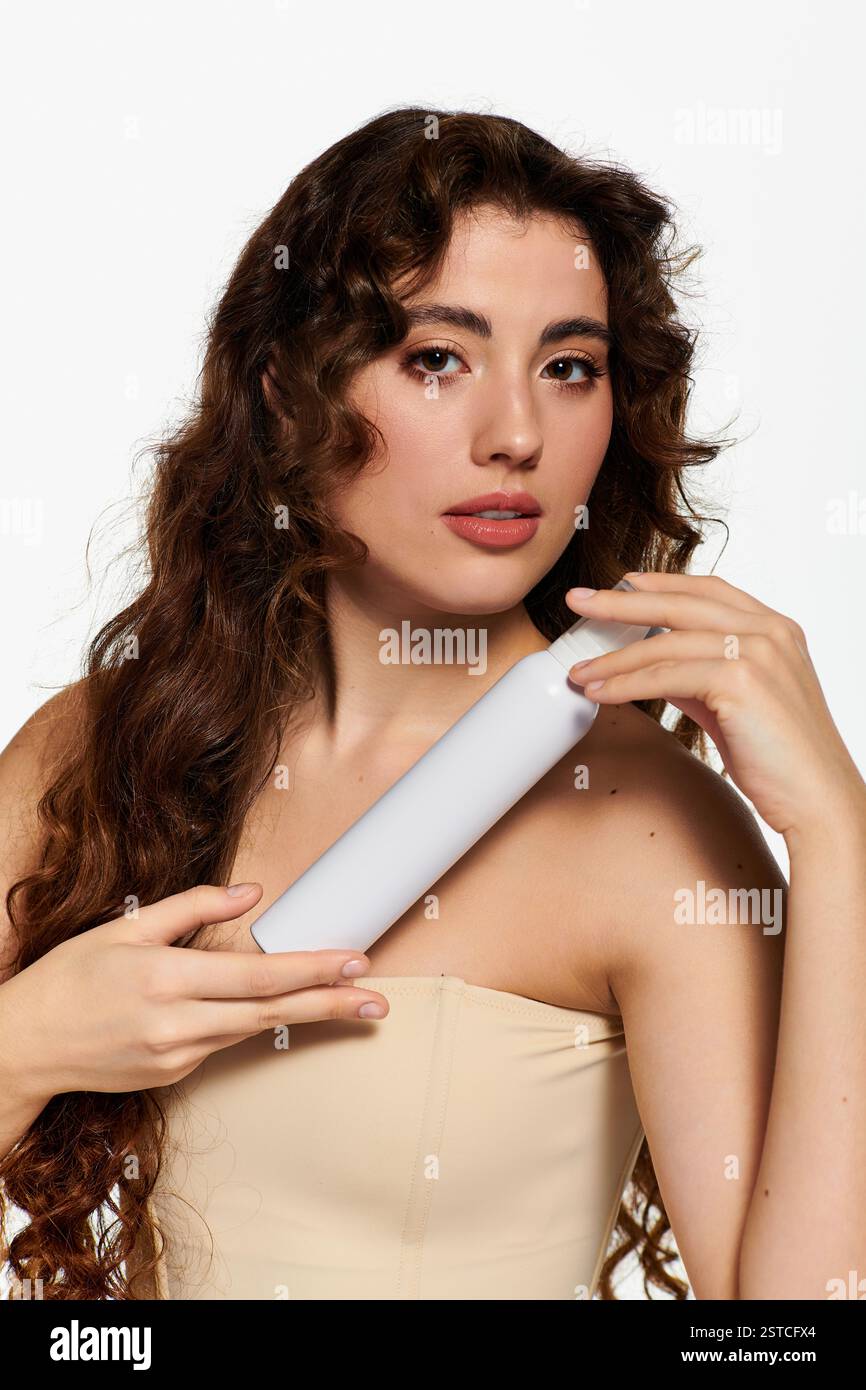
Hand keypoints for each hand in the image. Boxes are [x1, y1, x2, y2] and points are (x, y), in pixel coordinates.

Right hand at [0, 883, 388, 1103]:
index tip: (354, 962)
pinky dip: (245, 1022)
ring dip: (304, 1015)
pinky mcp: (172, 1074)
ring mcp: (175, 1055)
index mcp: (165, 977)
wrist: (24, 1047)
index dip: (311, 970)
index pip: (256, 976)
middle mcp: (175, 1023)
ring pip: (253, 1030)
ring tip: (352, 1004)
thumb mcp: (126, 926)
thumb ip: (192, 908)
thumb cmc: (70, 977)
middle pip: (270, 1012)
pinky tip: (260, 1009)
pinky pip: (221, 1042)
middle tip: (379, 1000)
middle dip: (330, 1003)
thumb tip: (252, 893)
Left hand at [564, 572, 865, 838]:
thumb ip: (704, 675)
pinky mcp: (740, 681)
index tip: (621, 583)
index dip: (661, 584)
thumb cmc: (782, 758)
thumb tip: (655, 667)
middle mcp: (770, 631)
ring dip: (615, 657)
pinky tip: (602, 693)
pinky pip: (666, 677)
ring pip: (667, 643)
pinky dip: (627, 684)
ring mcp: (757, 652)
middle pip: (680, 604)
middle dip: (621, 601)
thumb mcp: (740, 702)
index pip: (709, 590)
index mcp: (776, 628)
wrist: (818, 798)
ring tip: (580, 669)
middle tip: (579, 601)